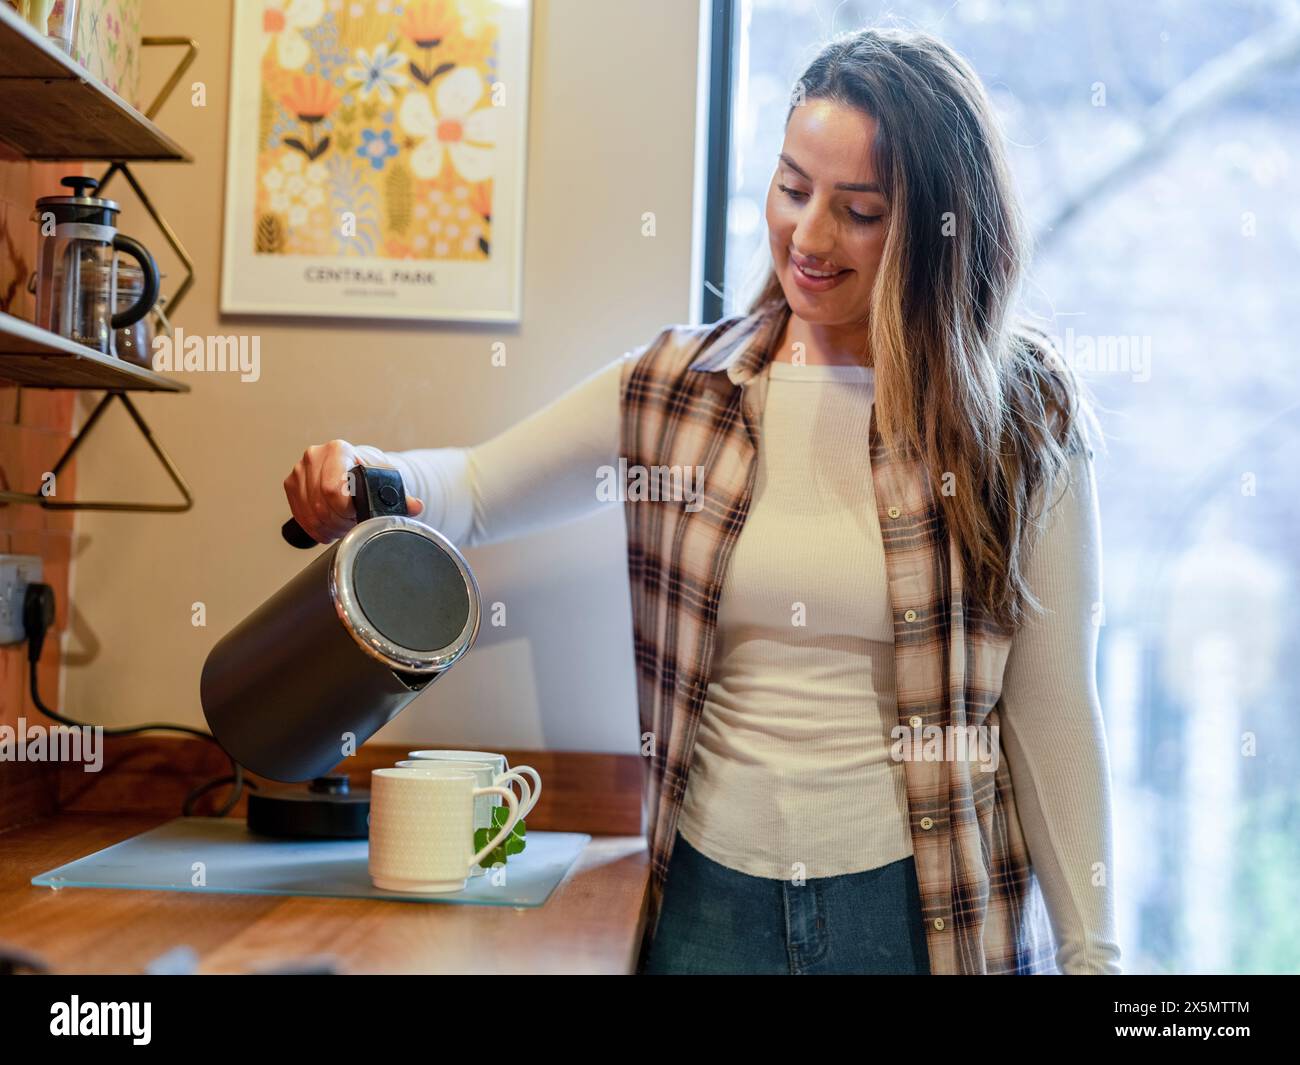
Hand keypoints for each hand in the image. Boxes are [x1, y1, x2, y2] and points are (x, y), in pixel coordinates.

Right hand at [283, 439, 424, 543]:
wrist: (354, 467)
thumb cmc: (370, 473)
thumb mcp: (387, 480)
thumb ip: (400, 496)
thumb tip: (415, 506)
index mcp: (339, 450)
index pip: (332, 490)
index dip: (346, 511)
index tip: (357, 515)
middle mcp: (315, 456)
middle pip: (320, 505)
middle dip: (339, 522)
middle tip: (352, 524)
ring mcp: (300, 470)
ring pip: (309, 514)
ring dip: (328, 528)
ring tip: (343, 526)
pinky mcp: (291, 484)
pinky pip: (300, 516)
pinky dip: (316, 528)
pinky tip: (329, 527)